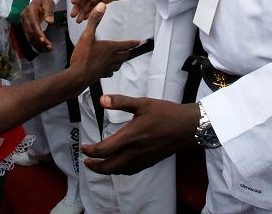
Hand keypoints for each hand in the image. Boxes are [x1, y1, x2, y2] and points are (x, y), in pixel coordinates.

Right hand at [21, 0, 56, 50]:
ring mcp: (24, 23)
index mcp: (29, 11)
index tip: (44, 40)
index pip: (33, 24)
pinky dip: (37, 43)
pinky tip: (44, 48)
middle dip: (40, 41)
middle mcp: (24, 18)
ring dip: (38, 44)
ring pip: (30, 36)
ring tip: (49, 48)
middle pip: (31, 32)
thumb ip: (49, 12)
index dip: (38, 33)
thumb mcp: (48, 3)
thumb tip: (50, 21)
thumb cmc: (44, 0)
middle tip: (50, 47)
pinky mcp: (26, 28)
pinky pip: (30, 37)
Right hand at [67, 3, 140, 84]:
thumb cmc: (83, 57)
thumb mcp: (87, 35)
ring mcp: (107, 68)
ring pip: (118, 65)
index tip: (138, 42)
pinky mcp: (101, 75)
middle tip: (128, 50)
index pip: (126, 44)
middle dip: (127, 52)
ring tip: (120, 58)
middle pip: (124, 56)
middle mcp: (111, 58)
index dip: (132, 42)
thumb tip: (101, 6)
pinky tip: (108, 69)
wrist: (77, 76)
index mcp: (110, 48)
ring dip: (120, 61)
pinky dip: (111, 70)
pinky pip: (110, 73)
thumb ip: (94, 20)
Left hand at [81, 95, 198, 174]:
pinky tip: (118, 165)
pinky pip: (131, 171)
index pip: (104, 149)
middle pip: (109, 166)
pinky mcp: (150, 161)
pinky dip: (119, 171)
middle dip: (94, 166)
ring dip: (106, 170)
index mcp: (130, 137)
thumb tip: (102, 100)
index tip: (83, 147)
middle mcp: (135, 152)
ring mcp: (143, 159)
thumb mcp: (142, 103)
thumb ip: (121, 102)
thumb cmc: (166, 113)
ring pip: (119, 171)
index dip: (90, 150)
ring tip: (98, 165)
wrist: (188, 127)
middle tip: (86, 161)